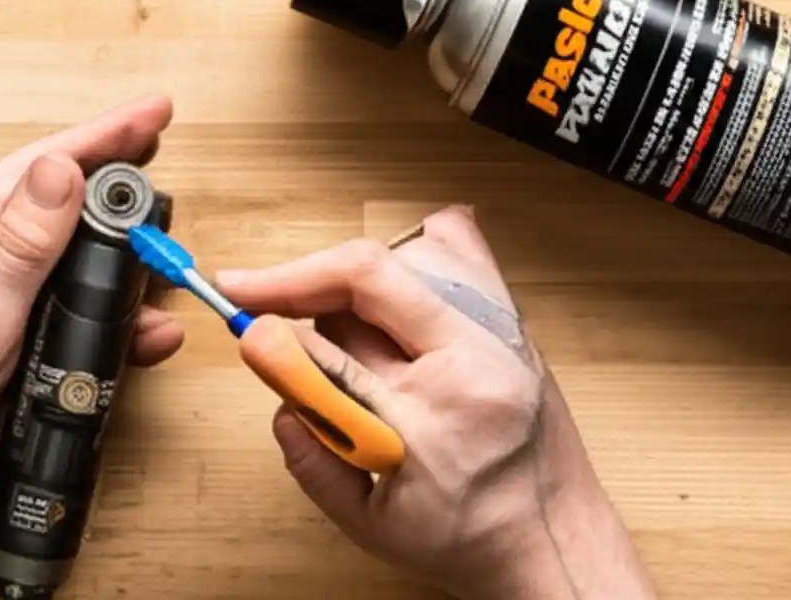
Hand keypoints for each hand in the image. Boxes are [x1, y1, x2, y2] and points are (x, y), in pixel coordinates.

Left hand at [0, 97, 185, 599]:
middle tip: (165, 194)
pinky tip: (118, 324)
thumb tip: (62, 168)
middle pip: (53, 198)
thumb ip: (23, 243)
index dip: (106, 135)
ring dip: (110, 261)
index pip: (42, 164)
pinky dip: (87, 302)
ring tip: (154, 273)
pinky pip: (44, 292)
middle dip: (116, 193)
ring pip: (56, 250)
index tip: (154, 111)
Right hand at [217, 208, 654, 599]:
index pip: (332, 348)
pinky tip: (392, 289)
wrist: (554, 542)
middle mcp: (476, 360)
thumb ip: (311, 461)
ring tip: (335, 317)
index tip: (237, 298)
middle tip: (260, 293)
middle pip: (370, 277)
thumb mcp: (369, 524)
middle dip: (302, 280)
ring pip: (410, 253)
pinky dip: (416, 254)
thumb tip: (273, 386)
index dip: (274, 314)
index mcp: (432, 422)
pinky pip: (463, 247)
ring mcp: (502, 332)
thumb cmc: (466, 539)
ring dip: (356, 277)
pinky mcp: (513, 321)